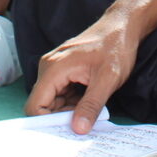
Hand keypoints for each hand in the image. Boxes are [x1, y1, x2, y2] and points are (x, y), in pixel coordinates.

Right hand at [25, 15, 140, 133]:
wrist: (122, 26)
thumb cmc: (116, 47)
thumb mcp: (107, 80)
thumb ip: (91, 105)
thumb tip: (78, 129)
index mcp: (53, 69)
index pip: (35, 105)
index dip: (47, 122)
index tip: (68, 129)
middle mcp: (48, 67)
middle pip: (42, 105)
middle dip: (60, 117)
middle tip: (84, 120)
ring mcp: (54, 68)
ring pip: (51, 100)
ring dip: (67, 110)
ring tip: (90, 107)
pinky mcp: (62, 69)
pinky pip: (59, 93)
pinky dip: (71, 102)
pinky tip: (88, 99)